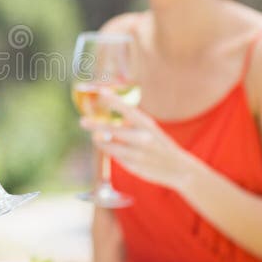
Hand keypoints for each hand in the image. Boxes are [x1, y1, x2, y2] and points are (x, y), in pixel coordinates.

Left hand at [79, 89, 197, 191]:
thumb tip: (108, 118)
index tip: (102, 92)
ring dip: (100, 141)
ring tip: (95, 137)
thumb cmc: (160, 144)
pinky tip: (114, 150)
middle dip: (96, 126)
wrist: (179, 168)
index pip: (128, 110)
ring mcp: (138, 153)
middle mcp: (143, 138)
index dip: (114, 101)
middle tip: (82, 121)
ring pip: (110, 146)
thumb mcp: (150, 129)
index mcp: (147, 125)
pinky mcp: (134, 166)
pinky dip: (112, 152)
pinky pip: (116, 157)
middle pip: (113, 130)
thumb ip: (131, 123)